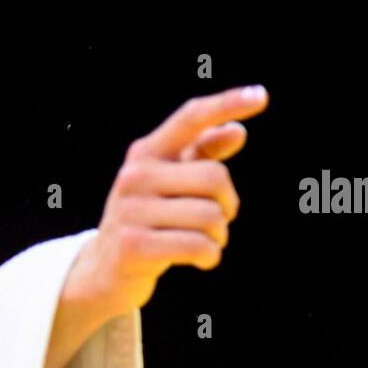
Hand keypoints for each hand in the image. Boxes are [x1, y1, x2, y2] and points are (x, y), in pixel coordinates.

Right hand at [67, 84, 269, 316]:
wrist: (104, 270)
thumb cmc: (147, 220)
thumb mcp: (170, 184)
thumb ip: (201, 155)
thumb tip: (237, 132)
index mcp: (146, 153)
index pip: (190, 118)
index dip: (226, 104)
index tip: (262, 97)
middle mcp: (134, 176)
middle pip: (213, 178)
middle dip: (229, 205)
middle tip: (221, 221)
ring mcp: (130, 210)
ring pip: (210, 216)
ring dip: (219, 236)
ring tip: (208, 243)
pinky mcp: (132, 246)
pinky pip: (196, 246)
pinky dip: (210, 256)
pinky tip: (203, 259)